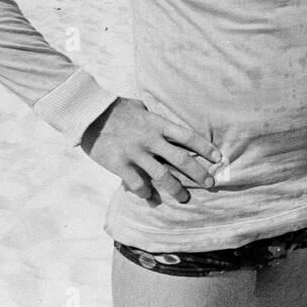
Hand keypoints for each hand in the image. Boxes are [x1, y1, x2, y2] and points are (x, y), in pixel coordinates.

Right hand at [79, 97, 223, 203]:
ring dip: (175, 188)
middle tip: (210, 184)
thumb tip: (158, 119)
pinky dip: (145, 192)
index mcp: (157, 124)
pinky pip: (137, 183)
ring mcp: (135, 152)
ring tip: (184, 198)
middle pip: (181, 159)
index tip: (218, 158)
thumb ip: (151, 116)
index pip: (188, 136)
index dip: (205, 148)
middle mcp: (150, 139)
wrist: (87, 113)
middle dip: (198, 173)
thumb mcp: (138, 108)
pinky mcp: (119, 163)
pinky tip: (149, 197)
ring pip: (162, 175)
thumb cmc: (114, 108)